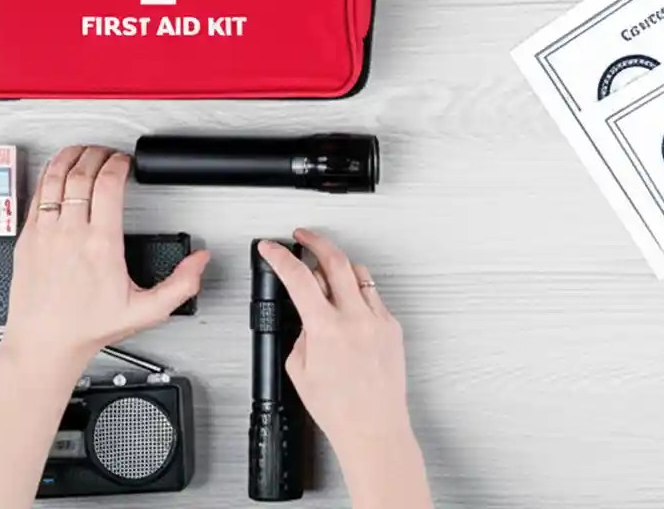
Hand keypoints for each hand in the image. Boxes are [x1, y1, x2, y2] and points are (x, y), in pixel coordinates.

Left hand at [4, 146, 210, 368]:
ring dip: (70, 158)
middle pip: (81, 174)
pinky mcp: (27, 238)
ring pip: (54, 178)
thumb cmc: (88, 326)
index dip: (119, 165)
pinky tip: (58, 171)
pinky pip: (36, 195)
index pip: (108, 185)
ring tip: (83, 152)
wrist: (45, 342)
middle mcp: (71, 234)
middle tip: (108, 153)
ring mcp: (45, 233)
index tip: (126, 163)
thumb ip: (182, 284)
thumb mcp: (147, 310)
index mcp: (102, 245)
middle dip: (97, 155)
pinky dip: (49, 175)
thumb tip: (200, 261)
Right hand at [257, 230, 410, 452]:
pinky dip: (357, 294)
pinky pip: (373, 297)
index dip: (280, 257)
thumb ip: (302, 335)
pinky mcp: (392, 327)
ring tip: (325, 272)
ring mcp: (378, 320)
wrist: (374, 426)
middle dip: (315, 241)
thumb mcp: (299, 370)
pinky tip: (348, 305)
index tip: (270, 248)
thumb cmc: (338, 408)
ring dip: (339, 267)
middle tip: (303, 237)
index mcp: (327, 329)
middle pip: (336, 260)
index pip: (299, 278)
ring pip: (358, 275)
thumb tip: (308, 316)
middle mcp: (356, 319)